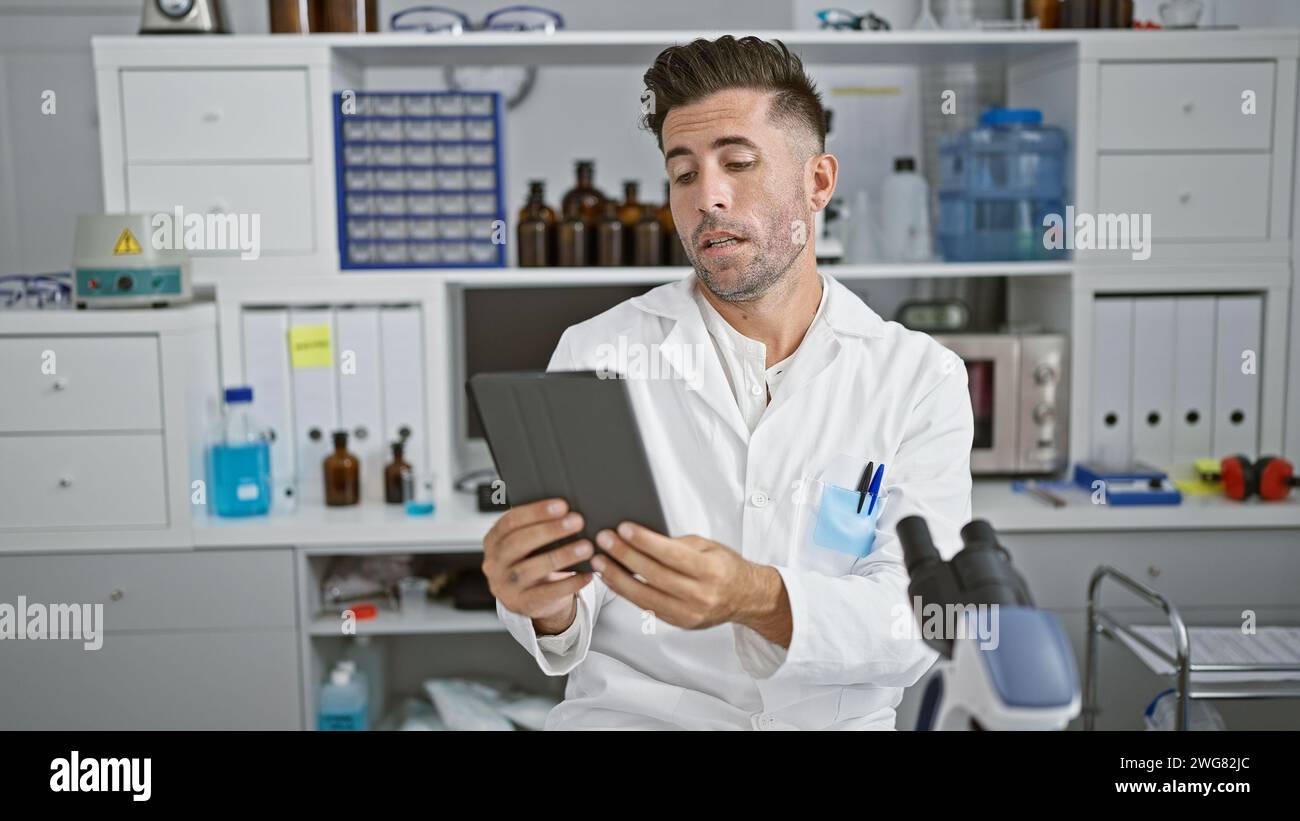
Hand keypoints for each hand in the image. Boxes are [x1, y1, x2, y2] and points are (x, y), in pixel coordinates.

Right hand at [482, 498, 594, 634]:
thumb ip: (538, 527)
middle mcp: (493, 564)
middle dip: (549, 530)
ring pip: (530, 569)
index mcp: (493, 541)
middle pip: (518, 543)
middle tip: (577, 521)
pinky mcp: (522, 605)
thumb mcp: (528, 543)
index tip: (562, 505)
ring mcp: (505, 587)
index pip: (510, 521)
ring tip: (586, 547)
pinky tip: (587, 573)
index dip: (536, 512)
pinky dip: (569, 583)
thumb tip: (568, 510)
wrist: (531, 599)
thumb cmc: (533, 560)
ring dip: (561, 556)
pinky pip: (547, 593)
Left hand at [592, 522, 788, 641]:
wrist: (745, 598)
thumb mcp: (707, 547)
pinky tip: (612, 579)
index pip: (671, 555)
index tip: (623, 528)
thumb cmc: (725, 567)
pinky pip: (647, 607)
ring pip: (645, 595)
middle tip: (603, 540)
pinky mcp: (679, 623)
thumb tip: (642, 537)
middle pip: (654, 575)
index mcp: (711, 571)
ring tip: (599, 561)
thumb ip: (677, 544)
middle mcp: (700, 595)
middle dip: (624, 555)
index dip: (645, 541)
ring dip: (617, 577)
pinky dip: (626, 592)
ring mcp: (689, 613)